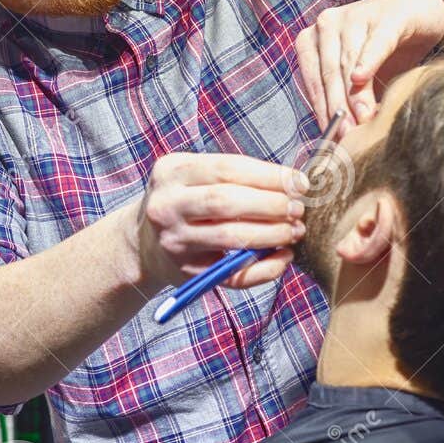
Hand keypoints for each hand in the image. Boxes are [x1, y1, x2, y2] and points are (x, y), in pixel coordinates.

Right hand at [123, 152, 309, 293]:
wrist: (143, 243)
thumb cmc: (184, 202)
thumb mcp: (193, 176)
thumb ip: (234, 175)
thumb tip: (293, 182)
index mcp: (171, 171)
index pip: (227, 168)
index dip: (269, 176)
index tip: (300, 182)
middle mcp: (167, 205)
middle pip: (225, 201)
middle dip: (271, 204)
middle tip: (298, 209)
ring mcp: (174, 240)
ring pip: (231, 237)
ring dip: (271, 234)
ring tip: (294, 231)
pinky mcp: (186, 271)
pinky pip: (233, 273)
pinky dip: (265, 267)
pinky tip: (282, 257)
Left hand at [294, 0, 443, 134]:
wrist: (422, 11)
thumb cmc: (386, 48)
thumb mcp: (362, 76)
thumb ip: (347, 98)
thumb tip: (341, 136)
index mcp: (314, 39)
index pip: (312, 80)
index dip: (320, 109)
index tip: (329, 136)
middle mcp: (327, 24)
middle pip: (328, 73)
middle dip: (337, 107)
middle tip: (346, 135)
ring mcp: (354, 17)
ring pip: (348, 62)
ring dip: (354, 94)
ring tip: (361, 119)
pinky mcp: (384, 17)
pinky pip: (373, 43)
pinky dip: (367, 61)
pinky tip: (362, 78)